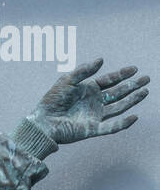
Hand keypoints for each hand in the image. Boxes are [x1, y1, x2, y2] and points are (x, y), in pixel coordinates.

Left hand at [28, 58, 148, 145]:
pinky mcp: (92, 130)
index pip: (110, 81)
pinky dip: (122, 123)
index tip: (134, 69)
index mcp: (88, 90)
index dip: (122, 74)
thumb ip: (84, 70)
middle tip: (146, 79)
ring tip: (145, 91)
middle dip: (132, 86)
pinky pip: (111, 127)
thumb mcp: (68, 80)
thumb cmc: (51, 101)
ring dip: (132, 100)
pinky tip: (134, 117)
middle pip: (118, 93)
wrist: (43, 122)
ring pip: (118, 108)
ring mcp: (94, 116)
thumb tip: (101, 60)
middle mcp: (94, 103)